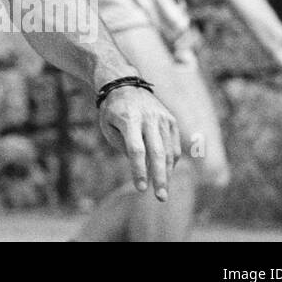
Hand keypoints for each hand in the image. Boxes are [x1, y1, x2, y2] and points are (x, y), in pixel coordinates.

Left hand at [98, 85, 180, 200]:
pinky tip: (165, 173)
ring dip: (167, 174)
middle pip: (157, 152)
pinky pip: (174, 146)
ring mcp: (162, 118)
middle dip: (159, 177)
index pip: (136, 149)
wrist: (124, 84)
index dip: (139, 170)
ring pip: (168, 151)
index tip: (140, 188)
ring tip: (162, 192)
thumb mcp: (108, 126)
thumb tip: (142, 167)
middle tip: (160, 198)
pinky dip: (170, 162)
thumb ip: (123, 146)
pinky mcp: (171, 120)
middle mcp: (148, 118)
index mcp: (129, 118)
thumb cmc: (112, 111)